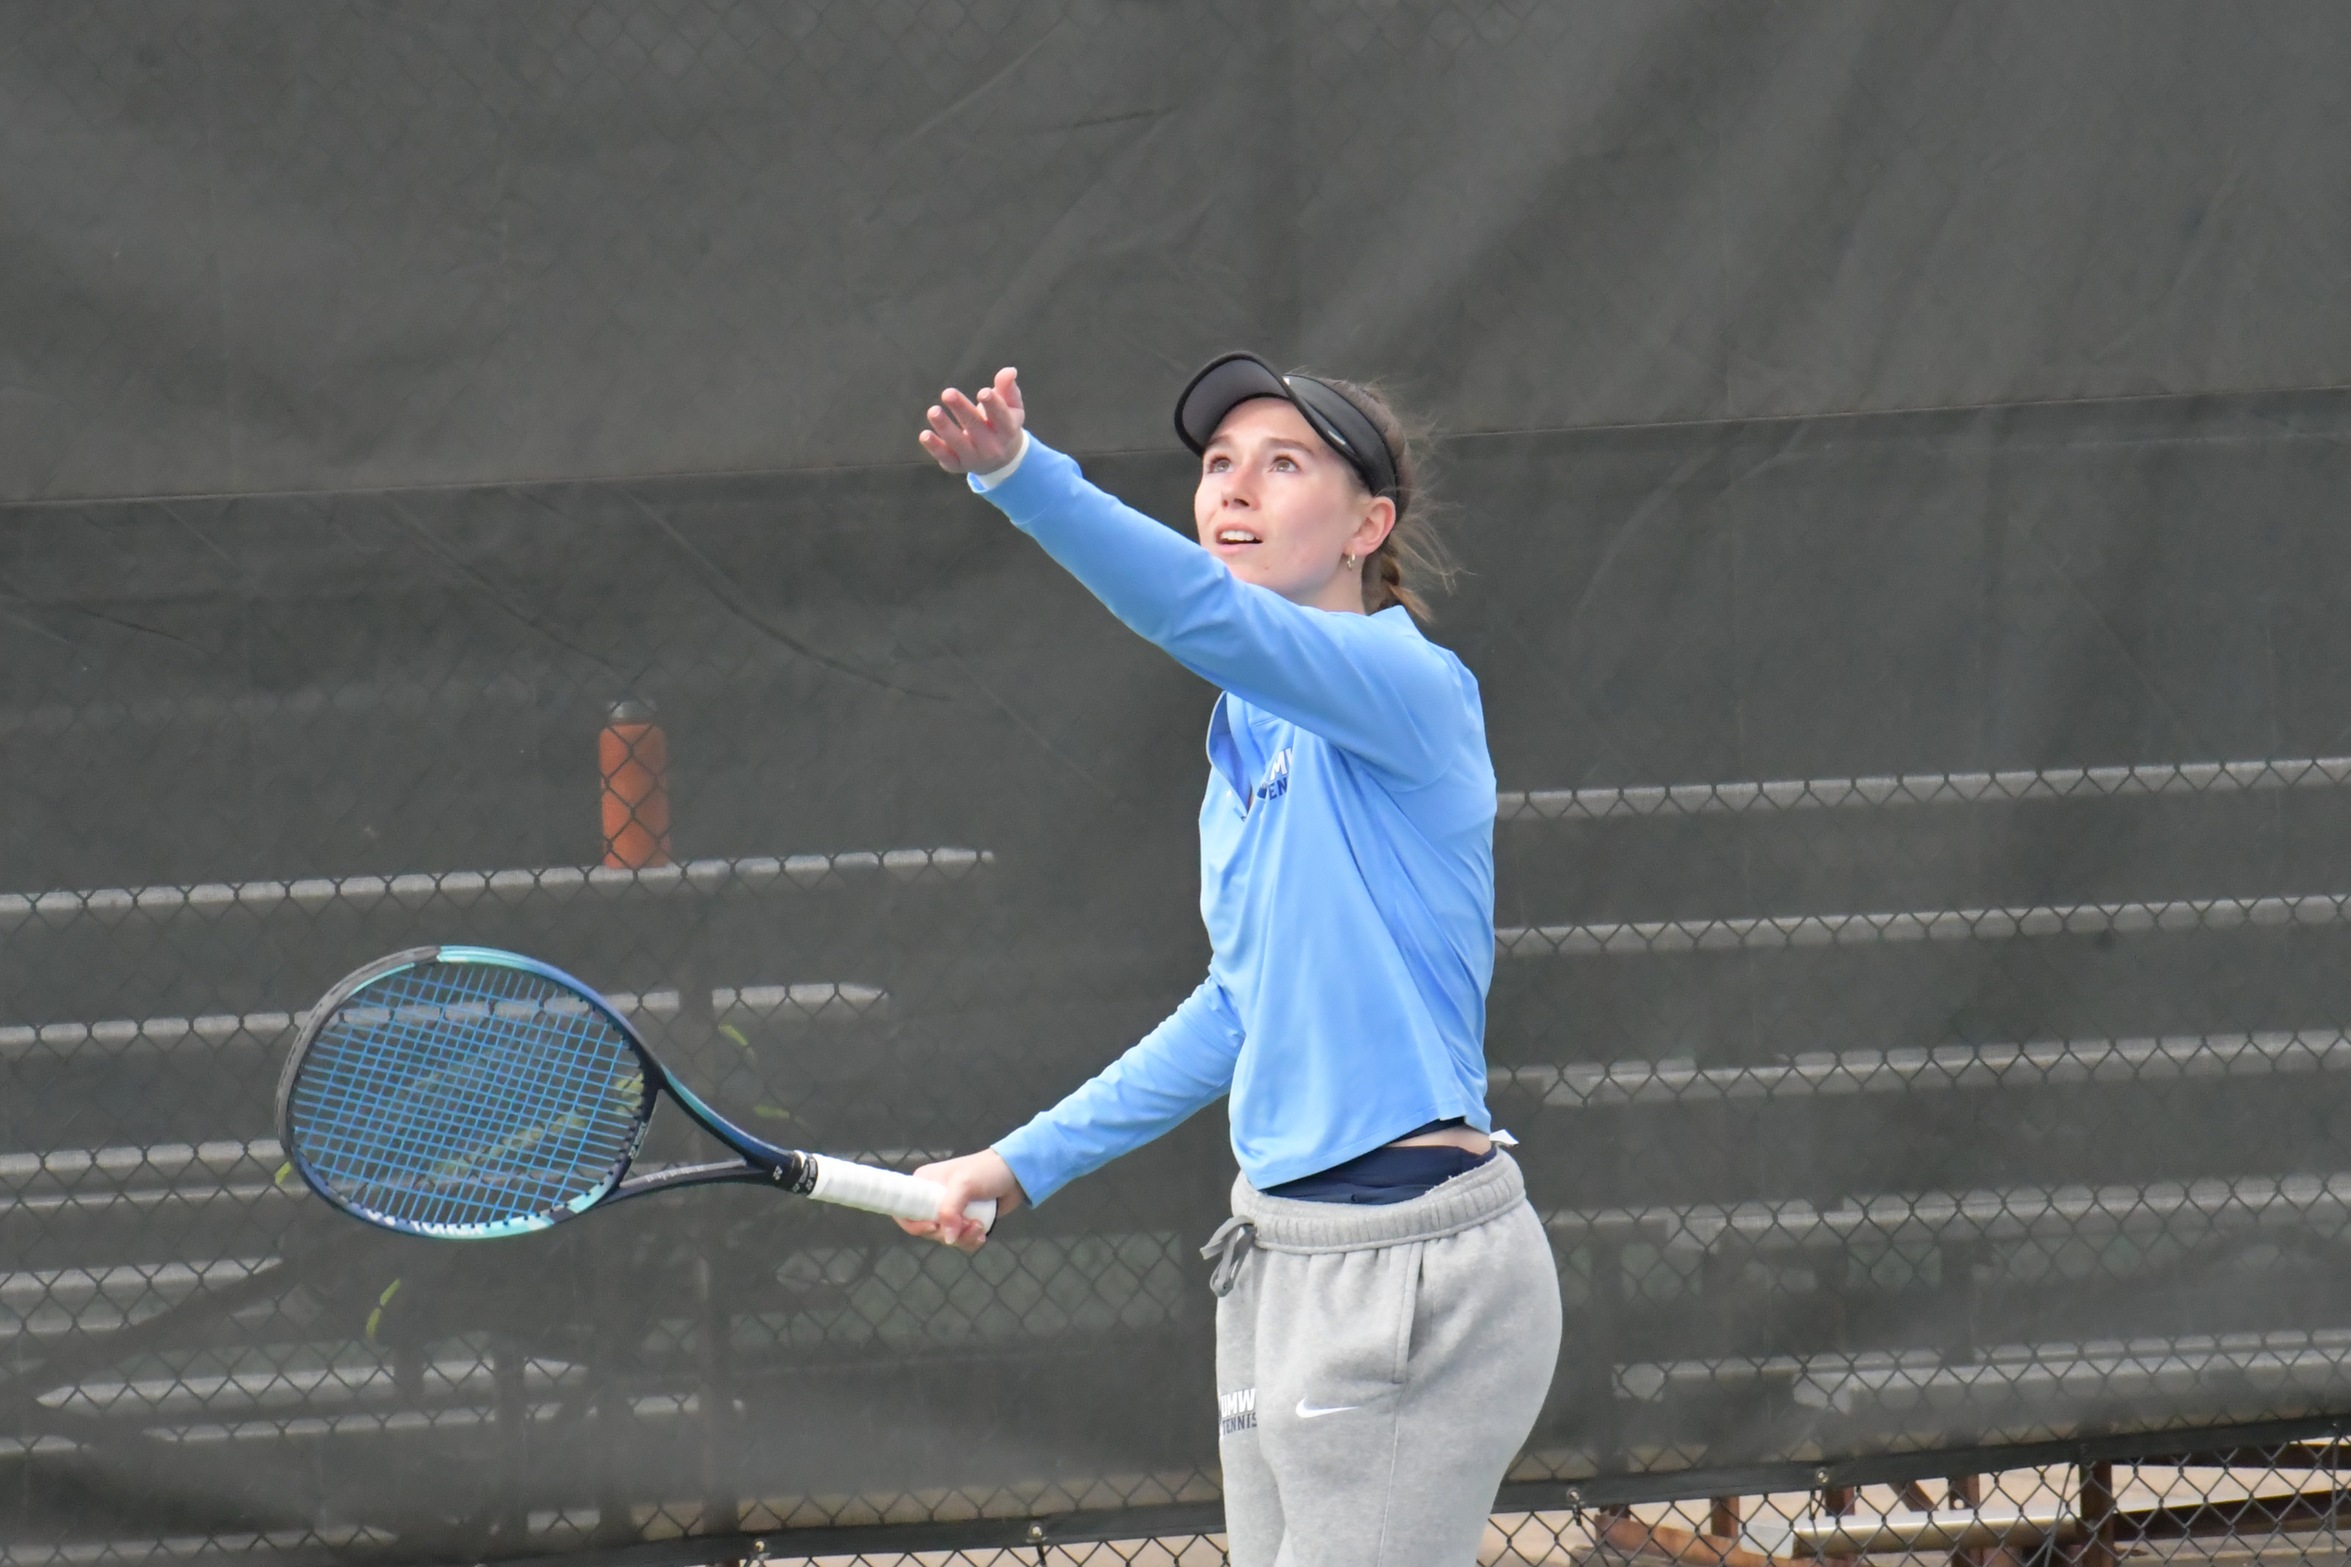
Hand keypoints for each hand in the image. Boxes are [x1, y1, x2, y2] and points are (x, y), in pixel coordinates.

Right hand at [898, 1147, 1026, 1252]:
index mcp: (924, 1184)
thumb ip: (951, 1210)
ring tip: (979, 1227)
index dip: (914, 1224)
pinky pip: (959, 1241)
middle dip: (948, 1233)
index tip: (934, 1227)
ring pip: (945, 1238)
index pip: (904, 1211)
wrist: (1015, 1174)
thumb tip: (947, 1237)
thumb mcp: (964, 1184)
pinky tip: (982, 1233)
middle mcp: (932, 1199)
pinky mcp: (963, 1222)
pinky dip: (970, 1241)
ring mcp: (948, 1212)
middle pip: (926, 1230)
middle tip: (967, 1224)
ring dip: (963, 1238)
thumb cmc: (986, 1171)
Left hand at [919, 367, 1024, 474]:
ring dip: (944, 427)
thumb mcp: (1011, 407)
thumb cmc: (1003, 424)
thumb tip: (1009, 371)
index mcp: (1007, 430)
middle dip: (961, 409)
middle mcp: (992, 447)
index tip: (983, 392)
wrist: (1001, 460)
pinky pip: (945, 457)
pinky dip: (934, 447)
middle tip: (948, 393)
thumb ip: (1008, 388)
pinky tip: (924, 434)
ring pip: (958, 442)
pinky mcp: (957, 465)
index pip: (1001, 417)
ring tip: (933, 411)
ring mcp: (974, 458)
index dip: (993, 405)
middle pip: (976, 427)